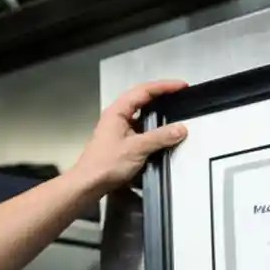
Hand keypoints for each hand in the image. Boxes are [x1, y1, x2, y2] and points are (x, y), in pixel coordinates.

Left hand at [69, 80, 188, 197]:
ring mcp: (118, 129)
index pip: (144, 90)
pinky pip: (140, 129)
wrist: (89, 184)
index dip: (164, 86)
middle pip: (142, 99)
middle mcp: (116, 117)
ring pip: (141, 115)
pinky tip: (162, 135)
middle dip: (162, 96)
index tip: (181, 86)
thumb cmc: (104, 165)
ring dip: (157, 113)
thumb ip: (160, 137)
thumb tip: (179, 129)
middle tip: (179, 95)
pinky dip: (152, 129)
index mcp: (117, 111)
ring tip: (174, 112)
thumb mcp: (137, 148)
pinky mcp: (121, 142)